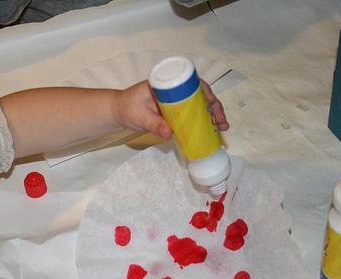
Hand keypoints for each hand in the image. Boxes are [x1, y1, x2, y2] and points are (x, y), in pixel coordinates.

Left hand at [111, 80, 228, 137]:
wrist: (118, 112)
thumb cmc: (126, 108)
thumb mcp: (138, 116)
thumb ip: (152, 123)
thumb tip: (170, 132)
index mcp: (166, 83)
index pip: (191, 83)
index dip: (205, 92)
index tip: (212, 102)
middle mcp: (174, 90)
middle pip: (200, 95)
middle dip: (214, 106)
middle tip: (221, 121)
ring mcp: (176, 101)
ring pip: (199, 105)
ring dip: (211, 115)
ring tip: (222, 128)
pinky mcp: (175, 111)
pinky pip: (192, 114)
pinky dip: (202, 122)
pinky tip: (211, 131)